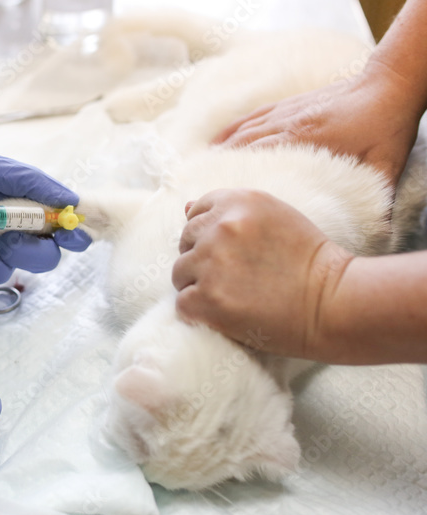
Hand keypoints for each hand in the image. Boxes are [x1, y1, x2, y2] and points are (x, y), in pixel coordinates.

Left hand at [0, 143, 91, 291]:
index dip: (73, 236)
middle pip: (44, 260)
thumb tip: (71, 198)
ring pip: (2, 271)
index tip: (69, 234)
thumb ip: (30, 181)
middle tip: (5, 236)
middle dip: (26, 249)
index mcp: (24, 210)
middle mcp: (12, 238)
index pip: (62, 231)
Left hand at [171, 189, 351, 357]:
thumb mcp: (276, 217)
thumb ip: (231, 210)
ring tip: (233, 295)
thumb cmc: (310, 261)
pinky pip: (183, 303)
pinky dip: (199, 313)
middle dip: (202, 259)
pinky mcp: (207, 299)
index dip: (209, 235)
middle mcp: (221, 228)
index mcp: (238, 201)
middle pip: (185, 241)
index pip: (196, 212)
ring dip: (198, 286)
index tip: (231, 252)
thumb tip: (185, 207)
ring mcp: (211, 264)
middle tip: (235, 277)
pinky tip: (226, 313)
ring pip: (179, 273)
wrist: (334, 304)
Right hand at [213, 62, 420, 186]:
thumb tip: (381, 233)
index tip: (214, 192)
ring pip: (243, 130)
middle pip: (243, 144)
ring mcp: (287, 112)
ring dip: (220, 147)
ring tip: (200, 166)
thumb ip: (377, 198)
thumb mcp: (385, 167)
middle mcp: (288, 124)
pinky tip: (219, 138)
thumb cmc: (388, 127)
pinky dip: (232, 128)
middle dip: (218, 164)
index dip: (234, 173)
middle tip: (197, 184)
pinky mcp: (290, 104)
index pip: (259, 157)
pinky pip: (252, 116)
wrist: (390, 84)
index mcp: (305, 140)